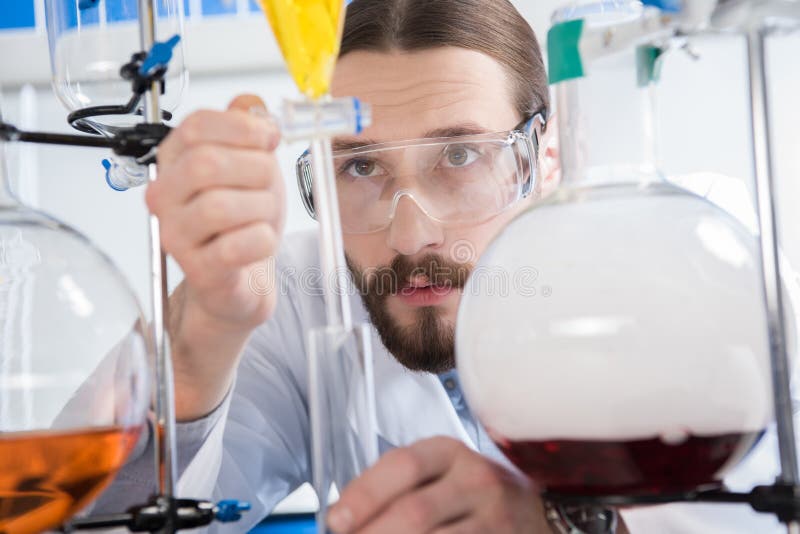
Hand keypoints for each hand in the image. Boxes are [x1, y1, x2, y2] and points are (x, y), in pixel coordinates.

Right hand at [146, 94, 285, 418]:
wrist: (240, 279)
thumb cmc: (241, 220)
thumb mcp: (250, 164)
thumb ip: (247, 128)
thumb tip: (250, 103)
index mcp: (175, 161)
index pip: (197, 126)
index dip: (242, 128)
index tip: (268, 139)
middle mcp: (166, 197)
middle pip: (208, 164)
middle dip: (256, 170)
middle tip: (269, 183)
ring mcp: (177, 236)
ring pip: (222, 206)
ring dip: (262, 207)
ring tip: (264, 215)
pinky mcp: (199, 271)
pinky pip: (238, 245)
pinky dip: (263, 239)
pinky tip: (260, 240)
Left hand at [327, 437, 551, 533]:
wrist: (533, 514)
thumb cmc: (470, 495)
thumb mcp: (437, 475)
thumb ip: (394, 489)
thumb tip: (342, 519)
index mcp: (449, 453)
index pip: (402, 465)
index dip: (365, 494)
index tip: (337, 521)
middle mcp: (476, 479)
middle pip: (415, 512)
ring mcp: (496, 517)